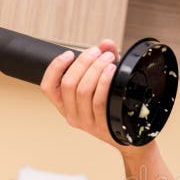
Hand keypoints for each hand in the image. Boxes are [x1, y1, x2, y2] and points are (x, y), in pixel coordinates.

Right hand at [39, 39, 133, 153]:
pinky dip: (104, 82)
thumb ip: (103, 61)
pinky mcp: (102, 126)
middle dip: (83, 62)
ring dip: (96, 69)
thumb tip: (105, 43)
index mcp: (66, 106)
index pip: (48, 87)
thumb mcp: (104, 83)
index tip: (68, 54)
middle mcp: (72, 116)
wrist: (131, 136)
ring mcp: (87, 123)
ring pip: (83, 90)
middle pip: (69, 84)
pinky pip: (99, 100)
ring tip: (108, 58)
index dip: (55, 68)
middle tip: (97, 52)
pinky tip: (112, 71)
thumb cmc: (113, 107)